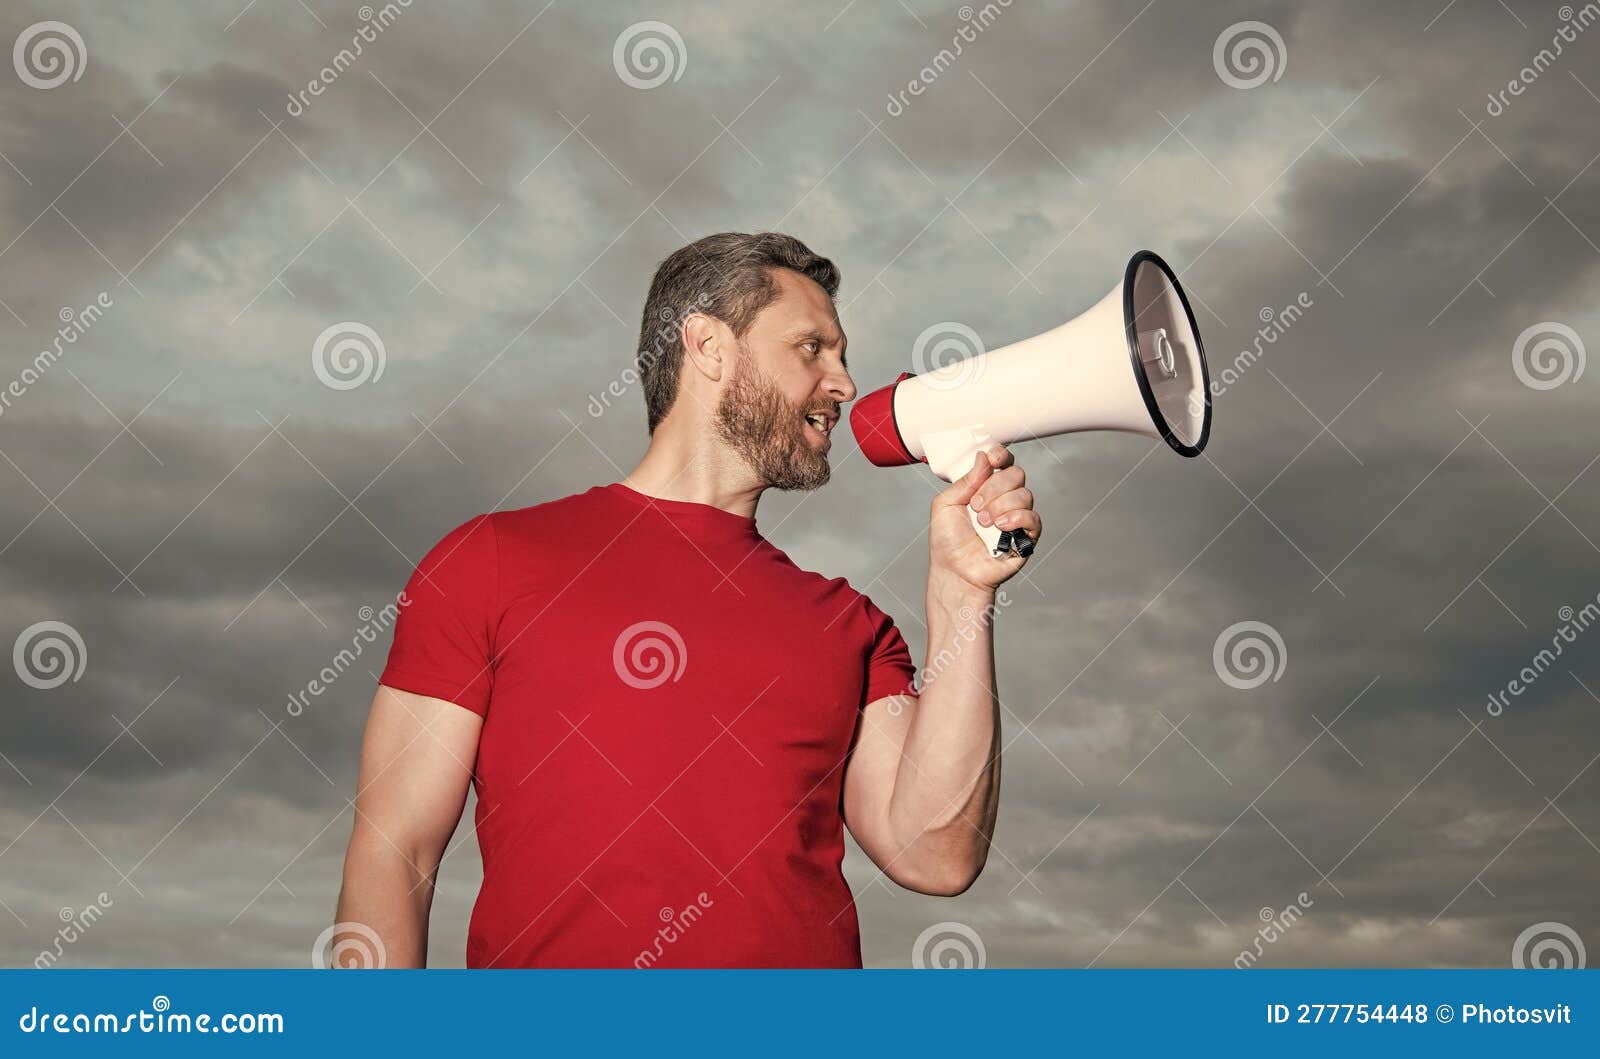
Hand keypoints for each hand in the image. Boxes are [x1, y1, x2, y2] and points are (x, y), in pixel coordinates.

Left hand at [929, 443, 1042, 591]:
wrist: (955, 571)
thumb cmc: (947, 541)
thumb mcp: (945, 505)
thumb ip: (965, 481)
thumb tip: (983, 458)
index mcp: (985, 488)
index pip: (1002, 462)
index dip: (1001, 455)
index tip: (993, 459)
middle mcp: (1004, 499)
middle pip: (1016, 474)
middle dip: (995, 486)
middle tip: (976, 505)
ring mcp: (1017, 517)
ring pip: (1024, 494)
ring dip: (1001, 505)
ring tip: (983, 522)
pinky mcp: (1027, 536)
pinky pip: (1033, 517)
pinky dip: (1016, 518)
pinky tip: (1000, 527)